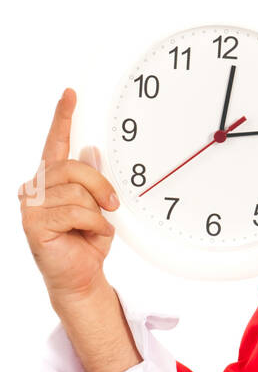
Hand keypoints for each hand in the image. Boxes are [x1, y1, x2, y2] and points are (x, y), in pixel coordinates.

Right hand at [19, 88, 119, 303]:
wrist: (80, 277)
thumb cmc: (86, 243)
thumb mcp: (97, 207)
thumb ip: (93, 180)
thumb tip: (91, 152)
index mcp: (51, 180)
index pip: (56, 143)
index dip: (63, 118)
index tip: (71, 95)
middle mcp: (36, 188)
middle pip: (73, 167)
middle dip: (99, 185)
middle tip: (112, 204)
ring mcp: (31, 205)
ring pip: (76, 191)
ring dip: (97, 211)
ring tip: (97, 227)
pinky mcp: (33, 223)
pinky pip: (73, 211)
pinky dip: (92, 223)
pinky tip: (91, 234)